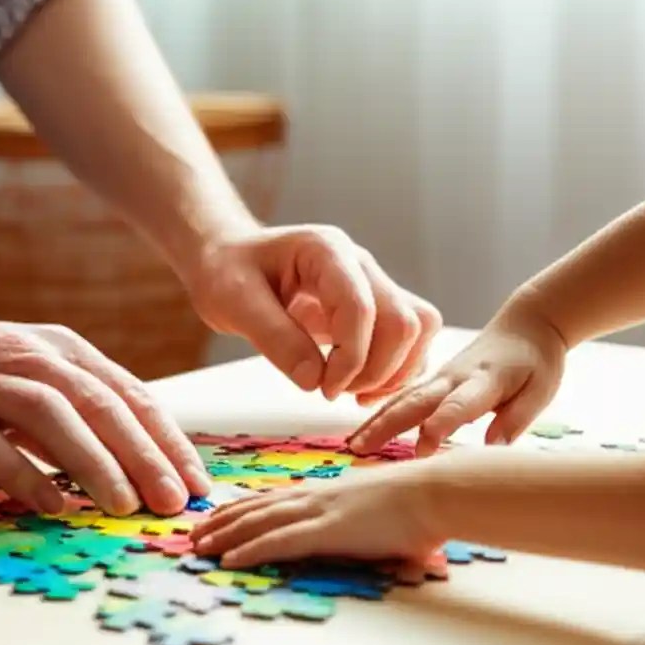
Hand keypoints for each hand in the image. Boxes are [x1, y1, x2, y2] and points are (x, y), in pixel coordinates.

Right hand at [0, 315, 212, 515]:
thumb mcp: (28, 377)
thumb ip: (75, 411)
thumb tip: (132, 460)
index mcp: (59, 350)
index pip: (128, 394)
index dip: (167, 439)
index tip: (197, 481)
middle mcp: (28, 358)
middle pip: (99, 404)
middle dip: (144, 454)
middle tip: (174, 499)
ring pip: (52, 417)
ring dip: (94, 461)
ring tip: (124, 504)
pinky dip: (24, 473)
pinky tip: (52, 504)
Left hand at [184, 225, 441, 403]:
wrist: (228, 260)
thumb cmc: (227, 272)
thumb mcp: (234, 301)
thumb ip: (275, 337)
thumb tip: (315, 381)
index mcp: (327, 251)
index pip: (361, 307)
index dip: (351, 356)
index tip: (323, 389)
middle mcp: (359, 265)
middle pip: (403, 320)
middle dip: (376, 369)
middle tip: (333, 392)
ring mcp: (371, 285)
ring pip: (417, 328)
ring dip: (393, 371)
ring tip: (351, 394)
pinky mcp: (372, 309)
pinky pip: (407, 339)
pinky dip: (395, 370)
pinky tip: (360, 389)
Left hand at [189, 464, 441, 568]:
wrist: (435, 492)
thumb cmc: (418, 503)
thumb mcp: (379, 509)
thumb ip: (361, 519)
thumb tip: (362, 530)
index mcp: (327, 492)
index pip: (273, 498)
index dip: (242, 507)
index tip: (218, 515)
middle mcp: (315, 497)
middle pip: (257, 508)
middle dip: (222, 521)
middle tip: (194, 532)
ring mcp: (319, 512)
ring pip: (259, 523)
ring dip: (225, 536)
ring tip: (198, 546)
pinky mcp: (327, 531)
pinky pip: (279, 542)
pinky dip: (250, 550)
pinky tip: (229, 559)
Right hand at [349, 301, 567, 456]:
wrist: (525, 324)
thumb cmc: (537, 362)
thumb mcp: (540, 392)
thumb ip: (516, 420)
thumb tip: (494, 451)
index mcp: (484, 380)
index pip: (459, 404)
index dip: (441, 425)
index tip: (422, 451)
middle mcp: (455, 376)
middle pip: (417, 401)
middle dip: (388, 425)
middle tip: (360, 448)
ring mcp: (440, 376)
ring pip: (403, 399)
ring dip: (376, 421)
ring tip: (353, 443)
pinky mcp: (434, 379)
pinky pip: (404, 397)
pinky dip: (382, 412)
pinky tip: (365, 429)